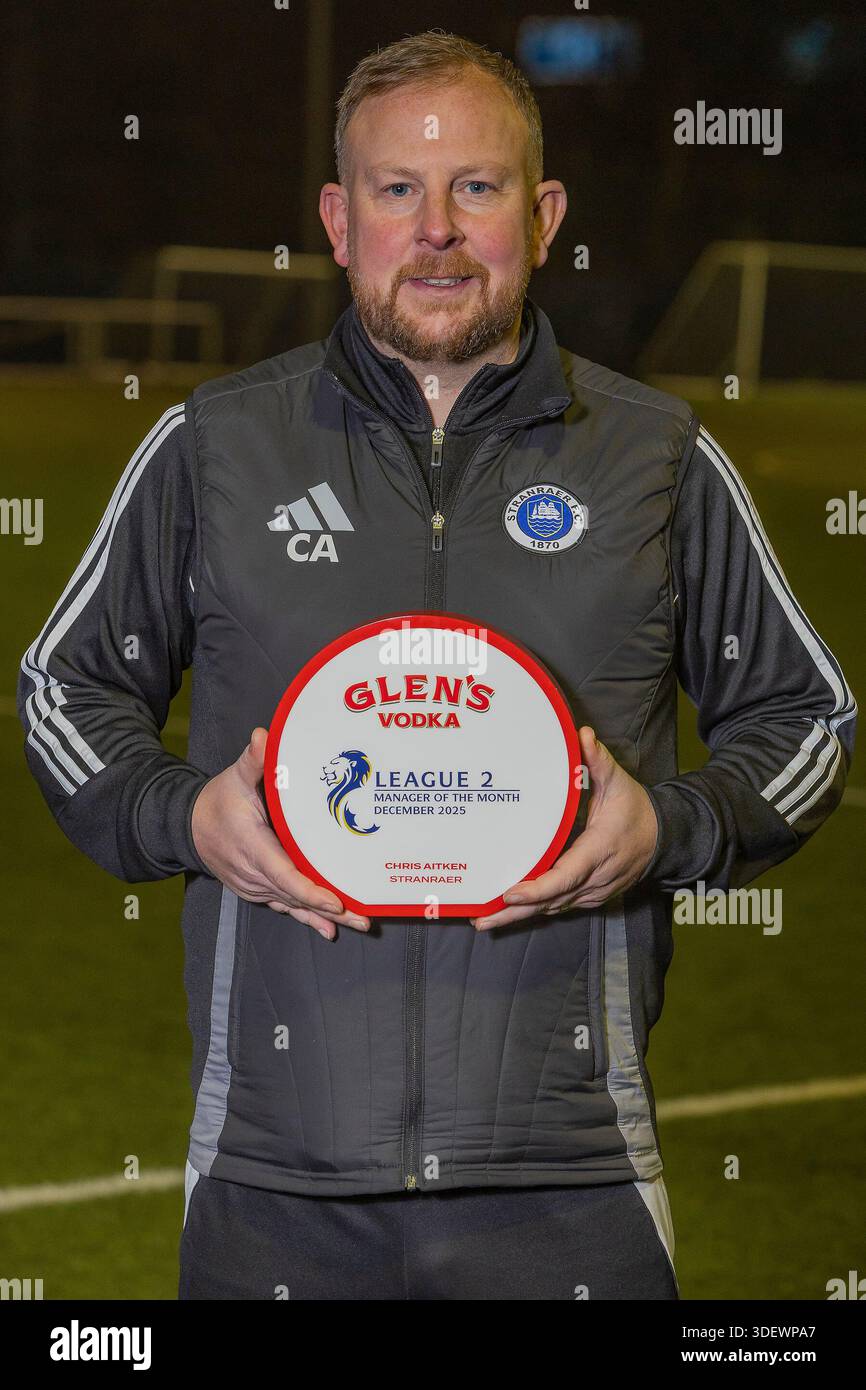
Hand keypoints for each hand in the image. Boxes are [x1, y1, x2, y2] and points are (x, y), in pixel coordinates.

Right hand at [191, 726, 370, 940]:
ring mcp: (254, 885)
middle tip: (364, 918)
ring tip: (358, 923)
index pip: (283, 873)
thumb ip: (253, 760)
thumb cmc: (218, 801)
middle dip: (329, 909)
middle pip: (295, 895)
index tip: (335, 901)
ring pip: (292, 905)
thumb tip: (263, 736)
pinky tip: (328, 930)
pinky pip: (285, 906)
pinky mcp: (257, 890)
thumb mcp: (234, 777)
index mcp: (252, 845)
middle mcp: (252, 872)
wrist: (189, 827)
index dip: (310, 891)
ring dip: (324, 916)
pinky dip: (307, 918)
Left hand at [469, 726, 657, 929]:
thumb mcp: (619, 783)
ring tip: (485, 920)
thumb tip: (583, 734)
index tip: (511, 893)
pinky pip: (559, 907)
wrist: (664, 839)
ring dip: (520, 916)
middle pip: (551, 901)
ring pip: (553, 909)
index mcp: (598, 850)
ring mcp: (593, 892)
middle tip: (481, 920)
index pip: (565, 876)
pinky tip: (508, 914)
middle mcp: (595, 878)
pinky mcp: (589, 898)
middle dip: (515, 913)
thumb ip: (598, 761)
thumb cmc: (636, 811)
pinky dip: (535, 911)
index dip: (538, 888)